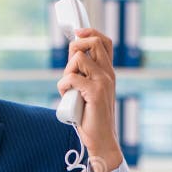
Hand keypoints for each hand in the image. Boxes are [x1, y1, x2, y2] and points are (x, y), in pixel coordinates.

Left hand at [56, 27, 123, 171]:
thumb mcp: (88, 91)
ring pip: (78, 59)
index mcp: (108, 72)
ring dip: (66, 72)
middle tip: (69, 67)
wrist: (101, 139)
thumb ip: (83, 75)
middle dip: (74, 47)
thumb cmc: (91, 117)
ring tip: (68, 89)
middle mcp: (108, 73)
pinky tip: (66, 97)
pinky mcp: (94, 92)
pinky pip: (71, 78)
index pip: (104, 41)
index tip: (76, 33)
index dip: (90, 32)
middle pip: (92, 42)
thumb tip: (71, 58)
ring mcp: (103, 81)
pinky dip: (63, 86)